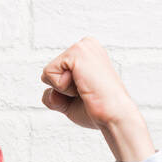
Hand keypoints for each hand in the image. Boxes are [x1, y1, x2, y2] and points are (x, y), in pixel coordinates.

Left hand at [40, 36, 154, 161]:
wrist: (114, 115)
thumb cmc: (99, 110)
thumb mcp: (71, 102)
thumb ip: (55, 96)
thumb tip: (48, 94)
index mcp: (88, 54)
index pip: (57, 73)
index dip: (66, 91)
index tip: (87, 92)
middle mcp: (86, 45)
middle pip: (51, 72)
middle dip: (62, 90)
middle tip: (87, 92)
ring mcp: (82, 46)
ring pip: (48, 73)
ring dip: (63, 89)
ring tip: (86, 88)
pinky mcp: (76, 51)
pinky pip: (48, 74)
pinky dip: (62, 87)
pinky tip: (83, 85)